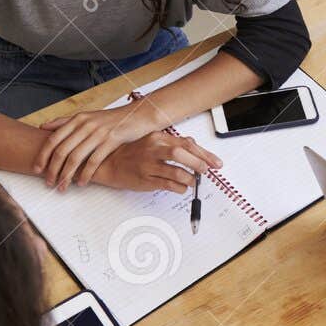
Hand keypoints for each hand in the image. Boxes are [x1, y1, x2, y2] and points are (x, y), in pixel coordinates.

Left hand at [37, 102, 167, 188]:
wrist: (138, 116)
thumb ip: (64, 122)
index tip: (37, 169)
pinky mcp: (111, 141)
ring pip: (76, 158)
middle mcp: (85, 125)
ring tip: (62, 187)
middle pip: (62, 151)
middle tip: (49, 183)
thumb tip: (42, 127)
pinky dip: (86, 174)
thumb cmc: (110, 119)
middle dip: (52, 169)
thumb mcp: (86, 116)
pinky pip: (94, 161)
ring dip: (67, 176)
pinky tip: (82, 183)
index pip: (53, 139)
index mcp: (77, 119)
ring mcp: (98, 133)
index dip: (43, 155)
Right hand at [90, 132, 221, 193]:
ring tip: (192, 181)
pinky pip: (168, 185)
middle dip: (198, 164)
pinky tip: (181, 188)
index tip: (215, 163)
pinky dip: (179, 188)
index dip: (204, 154)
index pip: (186, 143)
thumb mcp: (153, 143)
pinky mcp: (145, 179)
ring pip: (176, 171)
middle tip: (205, 171)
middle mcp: (153, 149)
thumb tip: (196, 150)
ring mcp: (149, 165)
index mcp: (157, 137)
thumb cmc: (133, 153)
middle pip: (182, 154)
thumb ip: (173, 145)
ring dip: (189, 178)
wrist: (109, 164)